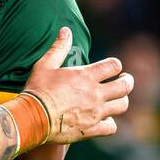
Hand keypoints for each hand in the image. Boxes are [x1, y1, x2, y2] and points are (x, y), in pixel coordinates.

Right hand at [23, 28, 132, 143]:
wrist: (31, 118)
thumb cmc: (37, 90)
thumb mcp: (44, 65)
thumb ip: (58, 48)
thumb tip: (66, 30)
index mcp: (86, 76)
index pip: (114, 65)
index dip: (115, 65)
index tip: (112, 68)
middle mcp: (95, 93)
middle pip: (125, 86)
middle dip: (127, 82)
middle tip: (124, 81)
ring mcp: (95, 112)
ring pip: (122, 105)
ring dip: (121, 101)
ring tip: (117, 99)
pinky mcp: (91, 129)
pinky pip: (111, 127)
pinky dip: (110, 123)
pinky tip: (104, 120)